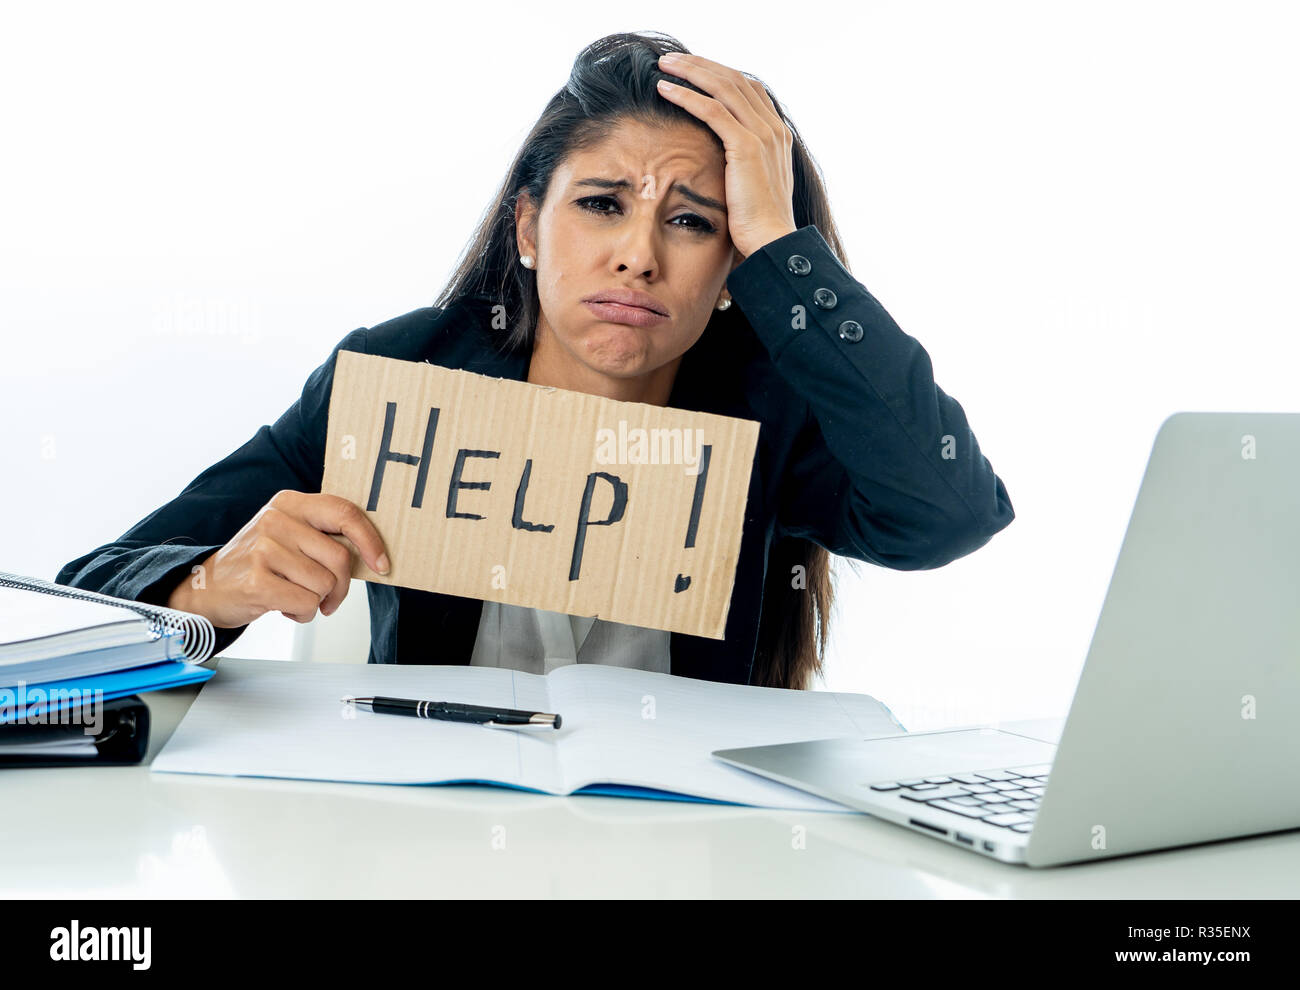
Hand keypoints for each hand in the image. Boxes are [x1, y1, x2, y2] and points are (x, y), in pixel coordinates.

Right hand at [166, 490, 389, 626]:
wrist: (208, 587)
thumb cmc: (260, 564)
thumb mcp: (290, 536)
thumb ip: (324, 536)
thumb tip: (373, 555)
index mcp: (291, 503)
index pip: (345, 513)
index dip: (371, 541)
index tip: (382, 565)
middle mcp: (276, 519)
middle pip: (340, 557)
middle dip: (341, 587)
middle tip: (328, 597)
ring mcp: (264, 548)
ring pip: (325, 585)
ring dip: (317, 601)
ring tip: (293, 596)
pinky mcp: (257, 579)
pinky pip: (306, 603)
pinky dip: (302, 613)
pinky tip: (284, 606)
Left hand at [655, 51, 797, 258]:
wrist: (772, 242)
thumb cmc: (758, 225)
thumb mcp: (752, 188)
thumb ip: (741, 166)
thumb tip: (720, 164)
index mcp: (777, 135)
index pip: (748, 89)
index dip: (719, 75)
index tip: (693, 71)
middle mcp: (773, 129)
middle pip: (735, 79)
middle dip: (701, 65)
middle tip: (672, 59)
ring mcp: (762, 135)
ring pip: (723, 87)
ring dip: (691, 71)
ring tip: (664, 65)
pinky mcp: (746, 147)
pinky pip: (712, 110)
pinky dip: (687, 96)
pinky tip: (665, 89)